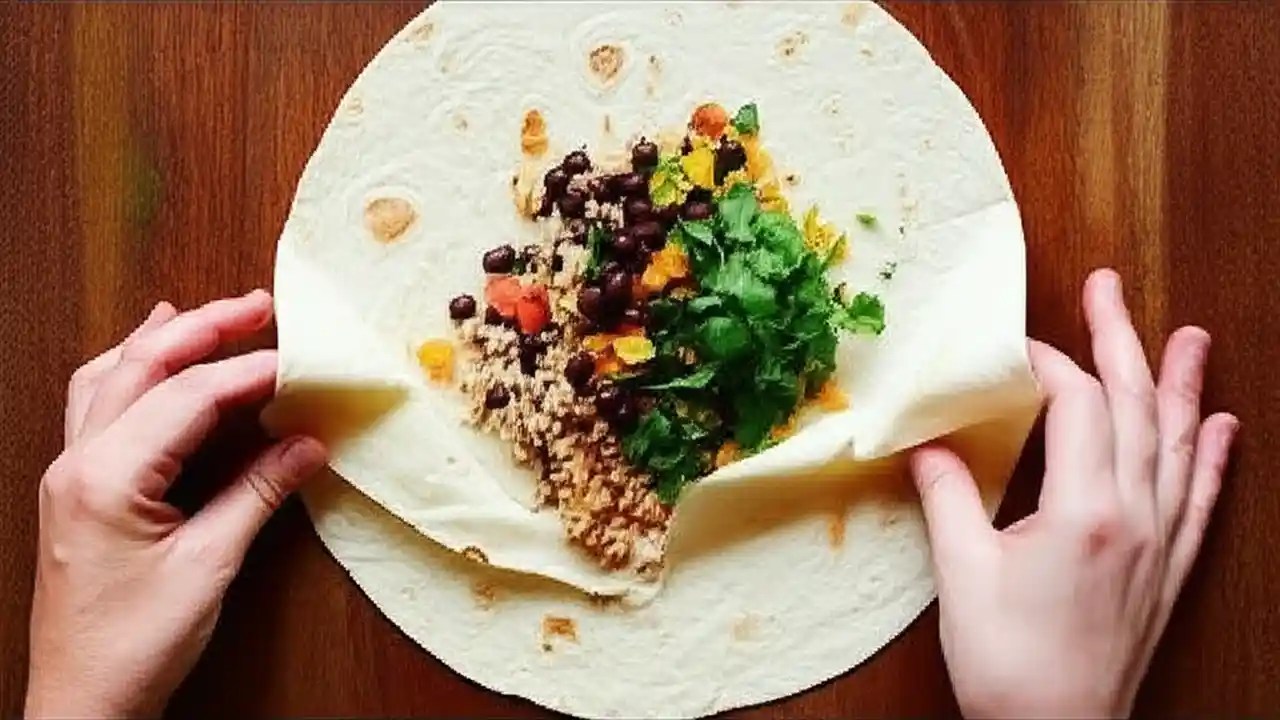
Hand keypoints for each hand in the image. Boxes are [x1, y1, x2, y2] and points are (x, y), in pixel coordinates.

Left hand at [26, 291, 326, 717]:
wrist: (82, 702)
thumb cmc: (136, 644)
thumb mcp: (210, 565)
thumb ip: (258, 492)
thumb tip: (307, 441)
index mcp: (106, 477)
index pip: (188, 396)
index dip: (250, 371)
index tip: (302, 360)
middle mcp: (78, 461)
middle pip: (142, 366)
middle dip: (203, 327)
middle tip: (259, 305)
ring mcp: (70, 471)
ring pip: (110, 375)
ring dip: (162, 340)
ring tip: (208, 315)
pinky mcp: (77, 487)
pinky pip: (96, 404)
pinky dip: (132, 371)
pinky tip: (152, 361)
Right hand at [911, 269, 1237, 717]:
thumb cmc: (1008, 665)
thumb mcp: (961, 575)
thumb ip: (948, 498)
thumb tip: (926, 444)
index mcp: (1085, 511)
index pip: (1079, 406)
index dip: (1048, 363)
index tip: (1013, 348)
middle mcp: (1136, 517)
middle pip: (1137, 407)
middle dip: (1122, 339)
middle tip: (1108, 286)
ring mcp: (1159, 544)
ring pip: (1180, 445)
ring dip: (1183, 385)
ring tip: (1191, 336)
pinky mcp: (1167, 572)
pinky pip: (1202, 501)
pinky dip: (1214, 458)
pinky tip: (1223, 426)